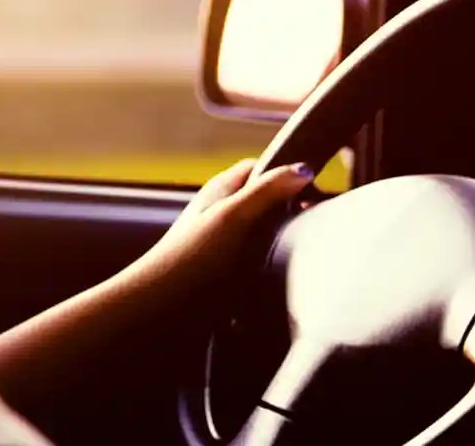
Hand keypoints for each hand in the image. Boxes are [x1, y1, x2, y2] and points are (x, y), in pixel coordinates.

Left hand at [118, 160, 315, 303]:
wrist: (162, 306)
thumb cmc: (190, 256)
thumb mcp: (233, 215)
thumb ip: (268, 189)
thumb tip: (304, 169)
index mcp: (222, 189)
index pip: (262, 167)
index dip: (287, 174)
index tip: (312, 190)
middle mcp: (224, 211)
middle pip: (267, 198)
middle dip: (290, 207)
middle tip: (311, 219)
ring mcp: (227, 240)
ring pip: (267, 229)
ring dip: (284, 236)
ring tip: (302, 245)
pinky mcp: (230, 268)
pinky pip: (261, 257)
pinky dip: (274, 260)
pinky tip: (284, 269)